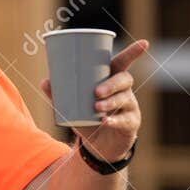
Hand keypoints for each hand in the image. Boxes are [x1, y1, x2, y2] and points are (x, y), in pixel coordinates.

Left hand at [40, 38, 148, 162]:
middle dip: (111, 84)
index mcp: (112, 80)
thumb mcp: (72, 106)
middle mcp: (124, 91)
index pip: (123, 63)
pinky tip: (105, 122)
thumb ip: (59, 94)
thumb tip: (44, 81)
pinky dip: (114, 121)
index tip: (144, 43)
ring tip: (96, 107)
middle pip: (124, 80)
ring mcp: (130, 107)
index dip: (133, 53)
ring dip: (110, 102)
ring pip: (124, 100)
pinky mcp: (131, 124)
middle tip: (96, 91)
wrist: (98, 145)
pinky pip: (124, 120)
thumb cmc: (87, 118)